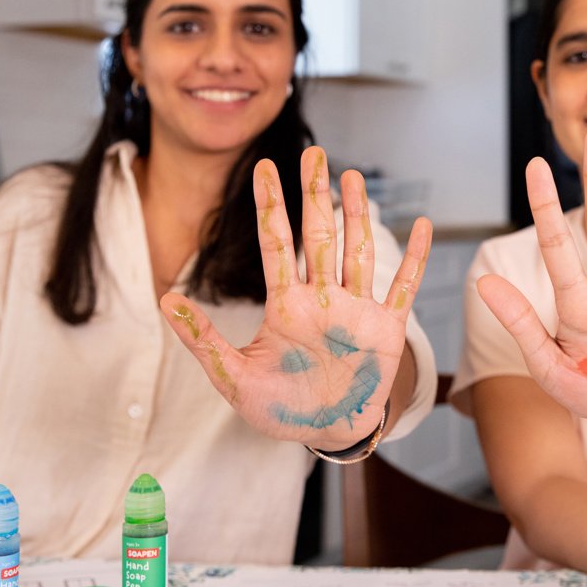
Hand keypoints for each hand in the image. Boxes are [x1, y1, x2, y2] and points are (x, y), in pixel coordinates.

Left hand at [160, 146, 431, 449]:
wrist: (328, 433)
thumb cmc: (282, 407)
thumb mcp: (234, 378)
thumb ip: (202, 339)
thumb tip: (165, 299)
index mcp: (286, 306)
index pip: (275, 244)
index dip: (270, 205)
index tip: (263, 166)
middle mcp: (322, 298)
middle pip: (319, 235)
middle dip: (316, 194)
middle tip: (315, 153)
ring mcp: (356, 310)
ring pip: (357, 251)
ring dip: (358, 214)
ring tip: (352, 177)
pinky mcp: (387, 329)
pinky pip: (403, 288)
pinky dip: (415, 258)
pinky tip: (421, 226)